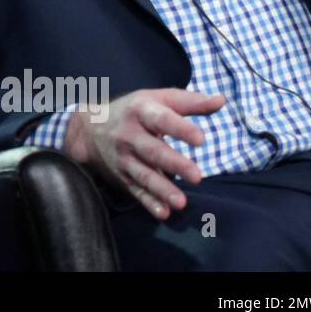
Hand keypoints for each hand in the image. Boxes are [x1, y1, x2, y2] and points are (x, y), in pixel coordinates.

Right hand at [63, 88, 225, 220]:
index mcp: (140, 111)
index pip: (161, 119)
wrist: (88, 127)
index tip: (201, 140)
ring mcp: (124, 157)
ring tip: (181, 202)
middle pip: (152, 150)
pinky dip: (148, 202)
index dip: (180, 129)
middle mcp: (129, 135)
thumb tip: (222, 101)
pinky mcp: (122, 176)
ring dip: (161, 189)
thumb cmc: (134, 111)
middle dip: (174, 163)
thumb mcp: (157, 99)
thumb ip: (190, 102)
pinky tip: (163, 212)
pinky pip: (135, 191)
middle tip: (197, 176)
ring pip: (143, 174)